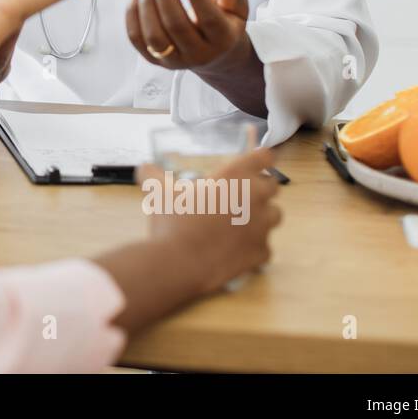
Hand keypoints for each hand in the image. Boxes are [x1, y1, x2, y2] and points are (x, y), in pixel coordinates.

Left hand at [127, 0, 250, 72]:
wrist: (214, 54)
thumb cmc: (225, 24)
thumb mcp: (237, 8)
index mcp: (222, 40)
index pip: (208, 17)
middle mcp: (199, 54)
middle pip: (176, 25)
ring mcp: (175, 60)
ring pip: (154, 34)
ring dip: (146, 4)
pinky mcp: (155, 60)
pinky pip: (137, 39)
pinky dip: (132, 15)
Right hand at [146, 145, 282, 294]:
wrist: (178, 263)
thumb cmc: (172, 220)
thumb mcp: (158, 191)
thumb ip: (152, 174)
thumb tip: (142, 168)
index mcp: (237, 175)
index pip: (265, 155)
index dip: (259, 157)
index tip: (252, 162)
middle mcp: (256, 197)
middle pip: (273, 186)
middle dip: (260, 188)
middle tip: (239, 195)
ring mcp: (263, 227)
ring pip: (275, 216)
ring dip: (262, 216)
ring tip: (240, 222)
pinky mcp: (262, 252)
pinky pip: (265, 246)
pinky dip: (253, 247)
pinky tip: (236, 249)